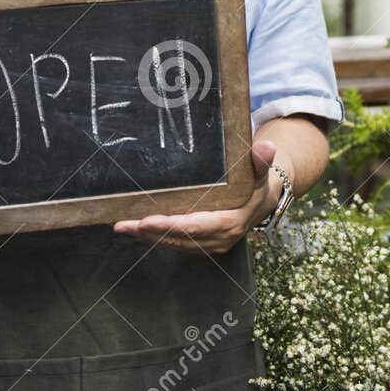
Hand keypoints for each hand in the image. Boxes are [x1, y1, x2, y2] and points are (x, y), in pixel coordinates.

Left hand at [113, 138, 278, 254]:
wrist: (262, 203)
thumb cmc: (257, 184)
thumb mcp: (260, 172)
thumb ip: (261, 161)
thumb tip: (266, 146)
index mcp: (230, 223)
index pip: (195, 227)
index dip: (171, 226)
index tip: (147, 221)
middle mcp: (218, 239)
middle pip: (179, 238)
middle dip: (150, 232)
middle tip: (124, 224)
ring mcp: (209, 245)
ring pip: (174, 243)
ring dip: (148, 237)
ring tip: (123, 226)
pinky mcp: (201, 244)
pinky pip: (176, 243)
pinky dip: (156, 237)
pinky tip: (136, 229)